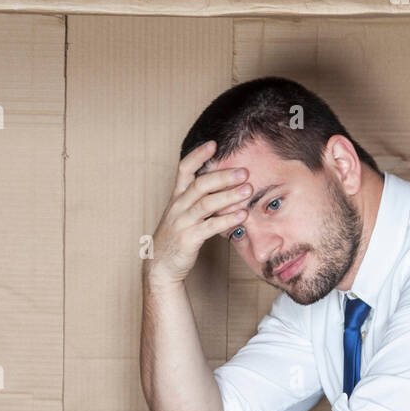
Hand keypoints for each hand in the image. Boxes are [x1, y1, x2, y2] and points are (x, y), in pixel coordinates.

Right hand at [145, 140, 251, 286]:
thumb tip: (227, 188)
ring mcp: (182, 223)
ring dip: (229, 195)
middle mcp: (178, 207)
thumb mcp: (182, 214)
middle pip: (200, 184)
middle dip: (223, 176)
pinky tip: (242, 215)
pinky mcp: (189, 239)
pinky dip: (227, 220)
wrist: (161, 266)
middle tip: (244, 172)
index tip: (213, 144)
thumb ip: (199, 200)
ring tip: (248, 190)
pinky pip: (210, 226)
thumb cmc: (176, 238)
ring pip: (207, 204)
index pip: (184, 169)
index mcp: (177, 197)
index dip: (198, 155)